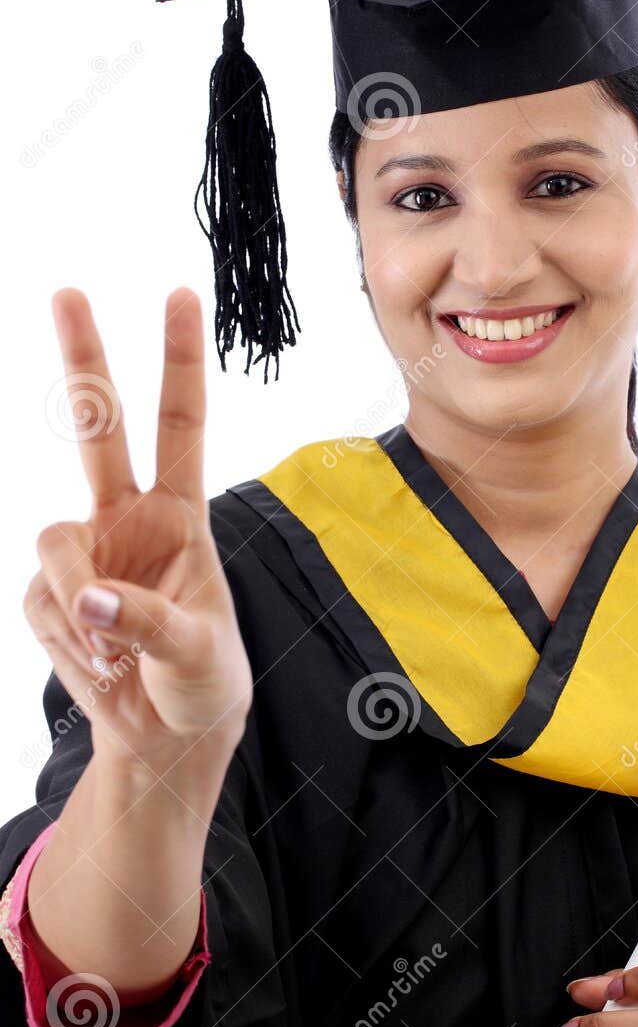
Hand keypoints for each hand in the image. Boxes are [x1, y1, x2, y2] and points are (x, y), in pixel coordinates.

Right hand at [23, 287, 253, 761]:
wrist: (167, 735)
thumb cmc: (202, 679)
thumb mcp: (195, 652)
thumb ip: (147, 622)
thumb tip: (91, 600)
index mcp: (180, 514)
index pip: (180, 425)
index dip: (178, 362)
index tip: (182, 294)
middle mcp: (127, 519)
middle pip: (97, 429)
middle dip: (83, 360)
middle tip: (69, 291)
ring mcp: (84, 554)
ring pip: (55, 549)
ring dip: (80, 609)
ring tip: (114, 661)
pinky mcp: (50, 597)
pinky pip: (45, 609)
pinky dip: (70, 649)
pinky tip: (98, 672)